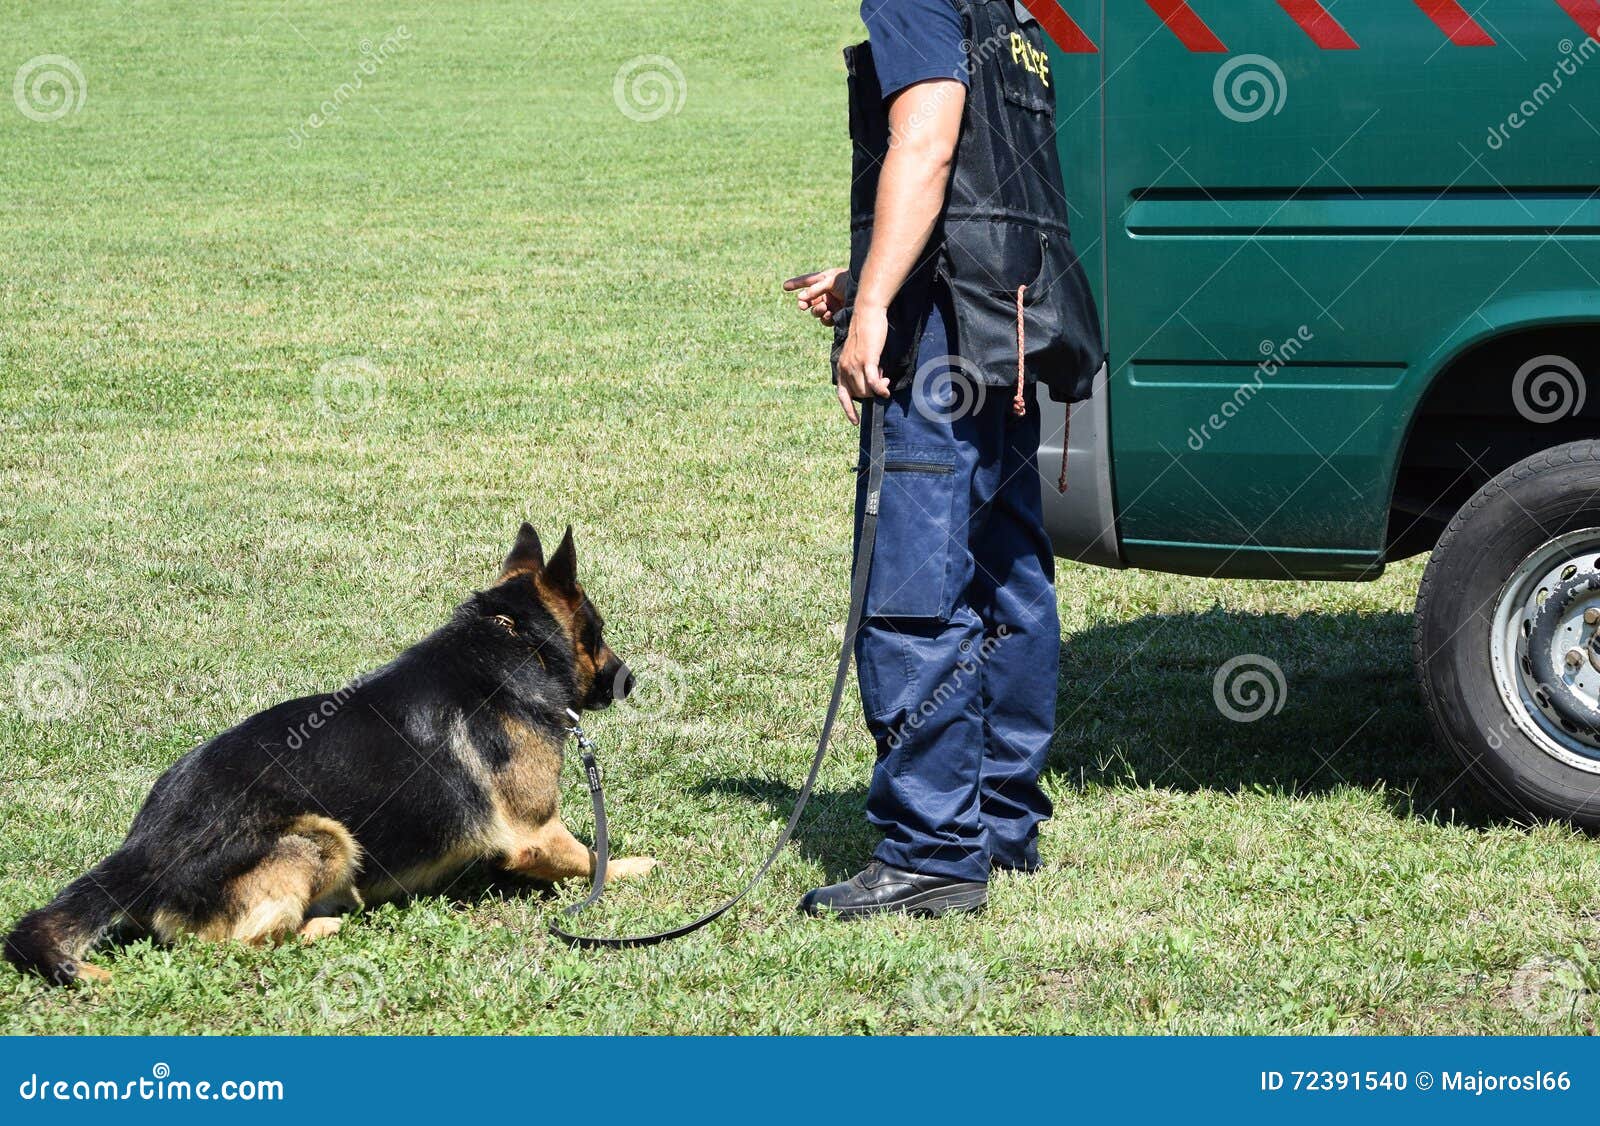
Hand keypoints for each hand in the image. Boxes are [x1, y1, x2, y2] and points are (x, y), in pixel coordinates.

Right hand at [782, 267, 850, 326]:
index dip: (795, 284)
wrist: (867, 293)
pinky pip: (825, 320)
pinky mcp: (837, 315)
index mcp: (825, 281)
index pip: (807, 281)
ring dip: (816, 311)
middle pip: (808, 300)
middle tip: (802, 305)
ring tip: (824, 308)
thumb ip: (816, 288)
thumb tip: (802, 298)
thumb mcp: (831, 281)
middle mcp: (826, 293)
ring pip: (816, 312)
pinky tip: (830, 314)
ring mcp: (831, 305)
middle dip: (804, 303)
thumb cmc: (849, 281)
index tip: (785, 286)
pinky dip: (825, 318)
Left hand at [834, 304, 890, 424]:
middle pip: (859, 395)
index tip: (855, 422)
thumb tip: (873, 383)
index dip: (848, 410)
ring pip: (866, 390)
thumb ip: (862, 368)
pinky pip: (872, 382)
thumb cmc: (866, 333)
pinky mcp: (866, 360)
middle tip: (883, 381)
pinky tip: (886, 390)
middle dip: (872, 393)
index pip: (842, 395)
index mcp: (841, 368)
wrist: (867, 314)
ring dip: (878, 389)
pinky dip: (880, 389)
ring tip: (884, 378)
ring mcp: (854, 365)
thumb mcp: (859, 354)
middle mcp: (845, 368)